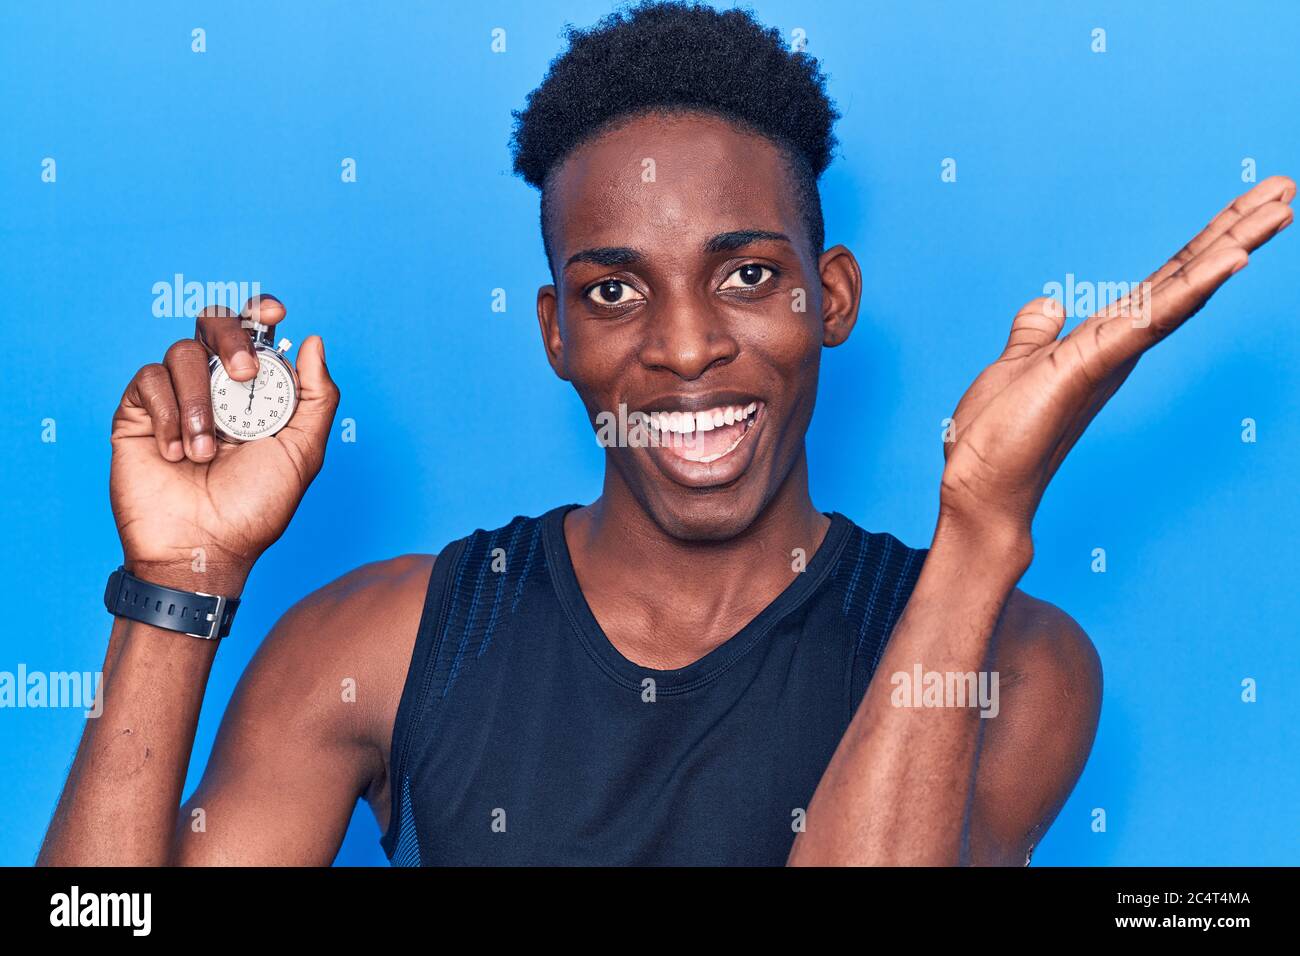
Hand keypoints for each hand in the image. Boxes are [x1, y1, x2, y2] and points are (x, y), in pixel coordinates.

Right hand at [109, 294, 339, 592]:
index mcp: (255, 392)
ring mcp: (175, 398)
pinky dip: (168, 415)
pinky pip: (148, 381)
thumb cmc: (256, 507)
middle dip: (232, 339)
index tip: (274, 314)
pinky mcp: (137, 414)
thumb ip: (316, 397)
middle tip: (244, 374)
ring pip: (181, 353)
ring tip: (206, 451)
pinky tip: (177, 454)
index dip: (259, 312)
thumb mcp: (302, 452)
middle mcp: (215, 388)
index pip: (253, 333)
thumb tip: (312, 341)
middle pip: (213, 323)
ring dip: (200, 401)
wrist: (205, 547)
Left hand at [938, 176, 1294, 550]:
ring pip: (1181, 293)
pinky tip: (1229, 260)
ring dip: (1230, 248)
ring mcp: (1111, 357)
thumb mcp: (1017, 366)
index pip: (1165, 281)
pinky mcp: (1090, 366)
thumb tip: (1049, 304)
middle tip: (1286, 189)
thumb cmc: (996, 439)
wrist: (979, 491)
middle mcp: (1121, 347)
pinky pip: (1148, 320)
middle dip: (1236, 232)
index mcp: (1106, 339)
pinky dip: (1190, 290)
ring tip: (1280, 209)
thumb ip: (1036, 334)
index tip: (1248, 204)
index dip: (1206, 242)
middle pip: (1187, 278)